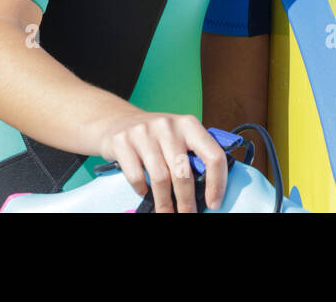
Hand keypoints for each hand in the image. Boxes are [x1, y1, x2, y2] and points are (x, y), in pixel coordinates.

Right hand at [97, 111, 227, 212]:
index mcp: (189, 125)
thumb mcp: (179, 136)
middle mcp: (168, 126)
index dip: (217, 183)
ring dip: (165, 203)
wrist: (118, 120)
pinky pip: (136, 176)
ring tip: (167, 213)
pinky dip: (142, 190)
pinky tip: (145, 193)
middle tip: (188, 215)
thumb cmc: (156, 135)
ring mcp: (144, 133)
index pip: (213, 155)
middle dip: (187, 201)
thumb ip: (193, 156)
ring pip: (160, 178)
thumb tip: (208, 191)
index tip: (214, 203)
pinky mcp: (123, 142)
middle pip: (183, 172)